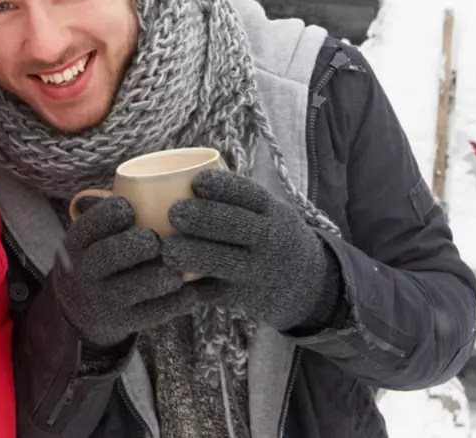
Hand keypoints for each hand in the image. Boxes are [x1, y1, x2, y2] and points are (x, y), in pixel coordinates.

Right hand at [53, 196, 197, 347]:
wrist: (78, 311)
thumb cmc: (99, 258)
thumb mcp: (92, 237)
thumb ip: (114, 214)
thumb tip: (165, 180)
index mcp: (77, 242)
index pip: (94, 222)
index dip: (115, 212)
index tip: (132, 210)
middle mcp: (84, 271)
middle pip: (113, 253)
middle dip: (142, 244)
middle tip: (160, 240)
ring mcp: (102, 300)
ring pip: (136, 286)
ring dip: (164, 274)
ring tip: (182, 267)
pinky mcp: (122, 323)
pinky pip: (154, 313)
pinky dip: (178, 301)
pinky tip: (192, 290)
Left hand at [164, 170, 341, 331]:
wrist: (307, 281)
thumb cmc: (270, 235)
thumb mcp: (268, 212)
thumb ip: (236, 200)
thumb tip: (179, 178)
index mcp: (272, 211)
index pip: (249, 193)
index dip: (222, 187)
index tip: (196, 182)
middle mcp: (270, 239)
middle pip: (234, 225)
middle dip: (201, 218)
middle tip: (173, 213)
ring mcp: (260, 270)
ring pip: (224, 261)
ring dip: (193, 255)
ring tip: (168, 250)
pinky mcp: (246, 298)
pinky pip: (216, 292)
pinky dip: (193, 287)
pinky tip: (172, 278)